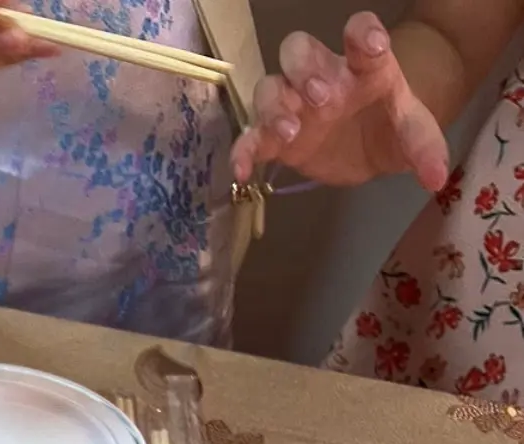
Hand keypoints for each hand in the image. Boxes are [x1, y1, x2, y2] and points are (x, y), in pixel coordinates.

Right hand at [231, 11, 448, 192]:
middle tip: (321, 97)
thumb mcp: (412, 136)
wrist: (368, 149)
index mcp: (363, 65)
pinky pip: (250, 135)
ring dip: (275, 107)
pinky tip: (243, 170)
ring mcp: (294, 104)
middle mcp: (323, 76)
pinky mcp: (274, 137)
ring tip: (291, 132)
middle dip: (304, 70)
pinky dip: (243, 150)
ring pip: (269, 87)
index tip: (371, 45)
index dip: (363, 32)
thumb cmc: (387, 128)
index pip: (359, 31)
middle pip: (298, 50)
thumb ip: (423, 147)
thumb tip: (436, 177)